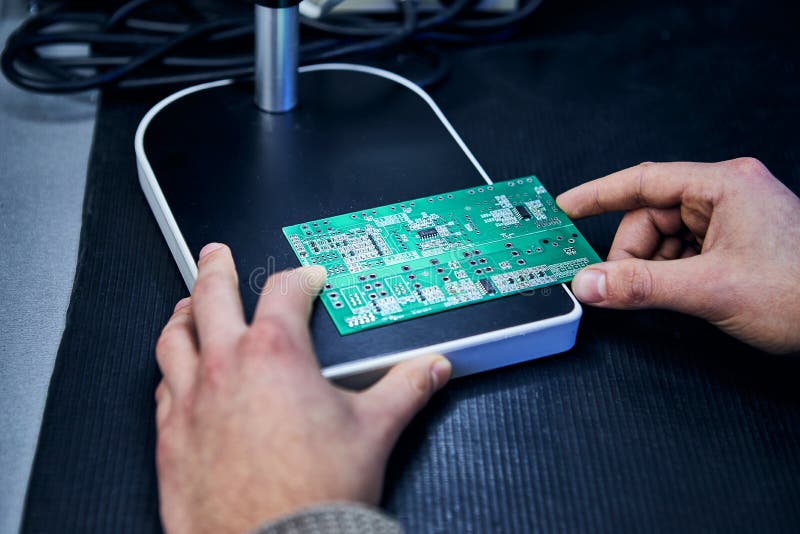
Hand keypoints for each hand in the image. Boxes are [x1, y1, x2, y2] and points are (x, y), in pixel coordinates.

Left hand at [154, 243, 451, 533]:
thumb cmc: (315, 490)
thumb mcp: (374, 430)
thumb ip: (405, 388)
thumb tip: (430, 368)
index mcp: (276, 354)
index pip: (285, 292)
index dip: (301, 277)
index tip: (308, 278)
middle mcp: (226, 367)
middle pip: (212, 296)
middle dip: (217, 269)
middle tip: (217, 255)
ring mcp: (191, 400)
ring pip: (174, 339)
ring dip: (182, 314)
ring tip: (186, 305)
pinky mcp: (171, 437)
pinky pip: (162, 389)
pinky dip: (170, 372)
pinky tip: (176, 376)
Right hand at [556, 158, 799, 353]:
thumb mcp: (710, 289)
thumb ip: (641, 286)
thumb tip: (591, 283)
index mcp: (725, 185)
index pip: (643, 181)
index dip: (597, 194)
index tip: (563, 208)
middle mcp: (729, 196)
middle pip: (651, 216)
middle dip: (631, 254)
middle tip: (617, 285)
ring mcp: (735, 220)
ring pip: (666, 239)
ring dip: (653, 268)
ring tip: (664, 295)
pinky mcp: (738, 245)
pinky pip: (685, 252)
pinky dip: (672, 274)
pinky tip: (682, 294)